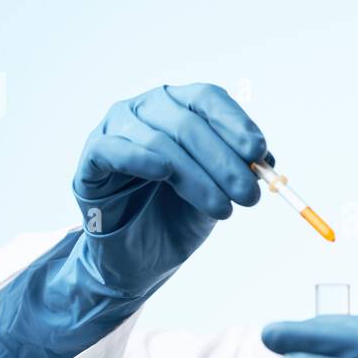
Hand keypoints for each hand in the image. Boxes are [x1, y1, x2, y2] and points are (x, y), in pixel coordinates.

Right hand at [71, 83, 270, 297]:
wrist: (138, 257)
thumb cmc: (177, 214)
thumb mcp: (219, 190)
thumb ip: (239, 169)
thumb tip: (266, 159)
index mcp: (177, 106)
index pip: (207, 99)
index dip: (235, 123)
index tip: (258, 152)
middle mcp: (144, 110)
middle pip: (186, 123)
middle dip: (223, 161)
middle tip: (249, 194)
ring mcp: (114, 130)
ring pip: (158, 141)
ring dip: (196, 176)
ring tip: (223, 209)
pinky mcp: (91, 159)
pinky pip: (113, 149)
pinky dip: (139, 158)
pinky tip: (163, 172)